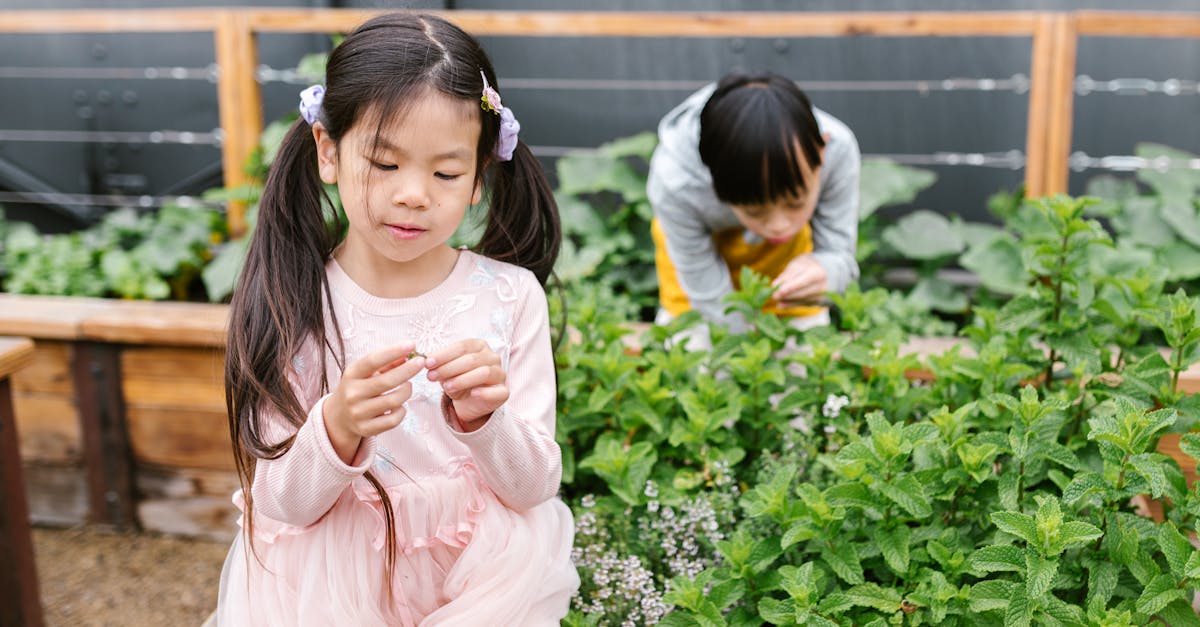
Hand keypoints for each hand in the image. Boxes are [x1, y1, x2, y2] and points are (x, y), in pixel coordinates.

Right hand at [323, 343, 425, 462]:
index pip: (372, 360)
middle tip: (421, 362)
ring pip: (394, 401)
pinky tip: (400, 405)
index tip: (411, 344)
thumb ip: (387, 363)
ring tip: (408, 386)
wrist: (340, 417)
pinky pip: (393, 420)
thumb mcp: (366, 373)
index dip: (393, 351)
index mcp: (351, 375)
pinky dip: (402, 410)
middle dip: (408, 370)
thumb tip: (408, 354)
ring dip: (407, 391)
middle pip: (387, 381)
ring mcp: (358, 413)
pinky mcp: (366, 429)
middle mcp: (352, 394)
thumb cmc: (359, 388)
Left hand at [425, 339, 507, 431]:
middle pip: (471, 359)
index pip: (462, 347)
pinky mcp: (503, 392)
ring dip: (462, 380)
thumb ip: (440, 364)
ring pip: (484, 372)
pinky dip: (484, 392)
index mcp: (479, 346)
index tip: (428, 363)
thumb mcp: (447, 371)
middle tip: (432, 376)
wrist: (471, 401)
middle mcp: (492, 357)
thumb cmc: (459, 380)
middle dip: (449, 368)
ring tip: (447, 387)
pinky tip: (472, 394)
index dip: (444, 354)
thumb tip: (425, 360)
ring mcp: (500, 373)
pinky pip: (496, 391)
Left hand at [771, 255, 827, 305]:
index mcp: (817, 273)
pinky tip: (781, 305)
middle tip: (774, 296)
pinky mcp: (816, 301)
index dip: (791, 287)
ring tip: (776, 300)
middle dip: (787, 295)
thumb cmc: (804, 265)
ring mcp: (820, 295)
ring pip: (802, 300)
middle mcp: (821, 285)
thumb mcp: (795, 265)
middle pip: (803, 293)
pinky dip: (791, 304)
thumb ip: (785, 276)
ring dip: (788, 301)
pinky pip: (802, 304)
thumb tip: (774, 286)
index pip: (803, 281)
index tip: (779, 291)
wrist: (818, 269)